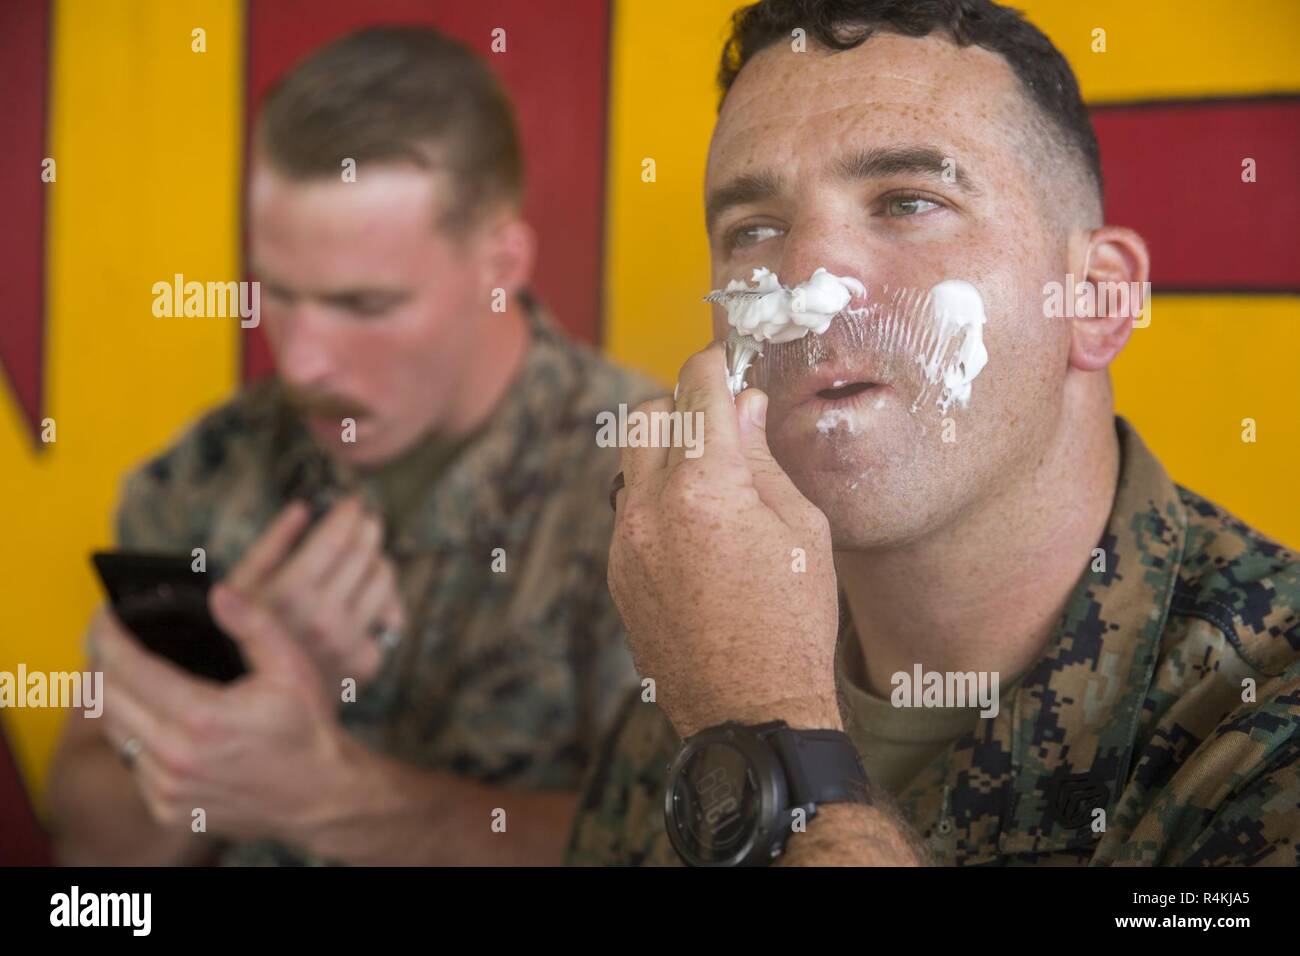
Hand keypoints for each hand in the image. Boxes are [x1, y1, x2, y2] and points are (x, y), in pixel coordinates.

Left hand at [89, 589, 352, 844]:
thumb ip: (253, 624)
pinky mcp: (167, 807)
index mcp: (203, 717)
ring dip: (115, 698)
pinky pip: (131, 762)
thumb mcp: (292, 666)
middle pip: (104, 699)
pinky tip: (157, 718)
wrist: (317, 795)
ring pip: (113, 731)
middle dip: (101, 662)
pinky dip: (135, 734)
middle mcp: (177, 756)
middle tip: (112, 639)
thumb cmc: (306, 728)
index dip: (107, 636)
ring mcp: (168, 787)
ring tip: (132, 674)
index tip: (104, 615)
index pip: (127, 668)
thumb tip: (217, 594)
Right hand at [226, 495, 404, 691]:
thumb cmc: (252, 628)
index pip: (335, 539)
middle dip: (368, 527)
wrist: (266, 698)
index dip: (348, 513)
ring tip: (361, 560)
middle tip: (365, 520)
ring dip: (376, 560)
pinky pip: (390, 614)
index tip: (354, 501)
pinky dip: (380, 602)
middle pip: (365, 552)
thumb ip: (273, 542)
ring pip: (383, 577)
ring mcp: (347, 643)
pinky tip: (359, 601)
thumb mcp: (244, 582)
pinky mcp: (366, 662)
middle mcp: (321, 620)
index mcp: (287, 595)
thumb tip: (304, 508)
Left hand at [609, 342, 841, 738]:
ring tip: (713, 482)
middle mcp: (650, 506)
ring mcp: (626, 542)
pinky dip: (657, 500)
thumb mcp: (801, 528)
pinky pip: (629, 511)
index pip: (698, 388)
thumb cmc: (793, 621)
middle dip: (683, 404)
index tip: (728, 358)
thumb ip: (763, 458)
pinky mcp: (618, 573)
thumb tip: (743, 405)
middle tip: (722, 421)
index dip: (717, 362)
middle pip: (648, 413)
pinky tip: (698, 531)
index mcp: (705, 486)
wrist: (750, 709)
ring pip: (631, 463)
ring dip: (666, 453)